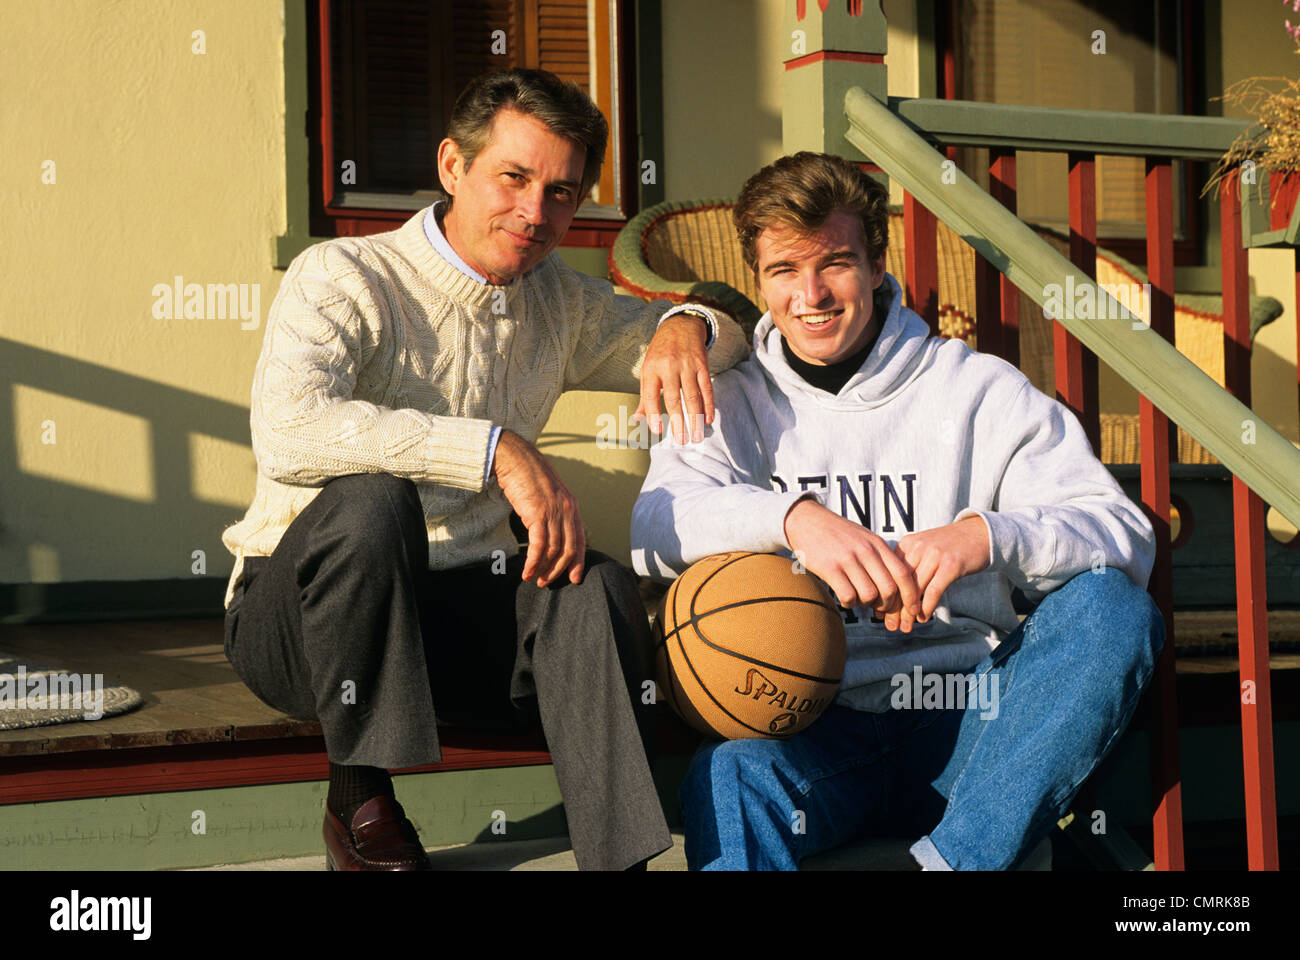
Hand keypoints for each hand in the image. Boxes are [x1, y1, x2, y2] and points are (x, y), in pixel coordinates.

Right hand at [491, 429, 585, 586]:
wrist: (512, 457)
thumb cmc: (526, 474)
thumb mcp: (546, 494)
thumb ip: (552, 510)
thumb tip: (549, 531)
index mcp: (571, 505)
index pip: (580, 539)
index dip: (578, 561)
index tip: (574, 577)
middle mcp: (566, 509)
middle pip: (569, 549)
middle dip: (559, 570)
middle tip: (547, 582)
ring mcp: (553, 511)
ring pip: (554, 550)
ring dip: (543, 569)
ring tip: (534, 579)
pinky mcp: (537, 513)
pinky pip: (539, 546)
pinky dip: (533, 562)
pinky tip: (527, 571)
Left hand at [634, 313, 712, 443]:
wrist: (680, 326)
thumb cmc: (660, 353)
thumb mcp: (647, 370)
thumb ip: (644, 396)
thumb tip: (637, 419)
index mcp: (651, 369)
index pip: (650, 394)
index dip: (653, 413)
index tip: (657, 431)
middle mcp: (669, 367)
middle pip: (674, 398)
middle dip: (678, 422)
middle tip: (681, 440)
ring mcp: (687, 365)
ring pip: (692, 396)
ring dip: (695, 418)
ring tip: (697, 436)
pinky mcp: (702, 365)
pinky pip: (706, 388)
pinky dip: (708, 405)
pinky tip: (708, 419)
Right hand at [783, 498, 921, 630]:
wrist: (807, 520)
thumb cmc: (837, 534)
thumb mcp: (864, 538)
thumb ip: (880, 557)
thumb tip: (896, 586)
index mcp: (877, 544)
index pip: (904, 573)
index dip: (911, 595)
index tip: (912, 609)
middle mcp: (865, 551)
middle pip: (889, 588)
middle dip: (888, 606)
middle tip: (880, 609)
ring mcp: (847, 559)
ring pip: (870, 595)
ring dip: (866, 604)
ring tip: (859, 600)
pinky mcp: (829, 568)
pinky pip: (848, 596)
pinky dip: (849, 603)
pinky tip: (845, 597)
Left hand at [894, 515, 989, 623]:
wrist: (978, 533)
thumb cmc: (949, 546)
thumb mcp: (923, 548)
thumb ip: (909, 565)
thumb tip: (892, 594)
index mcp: (907, 543)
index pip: (890, 574)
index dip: (885, 596)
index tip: (881, 614)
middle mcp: (918, 547)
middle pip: (900, 583)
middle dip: (894, 608)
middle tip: (892, 625)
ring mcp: (935, 555)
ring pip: (915, 589)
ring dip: (909, 612)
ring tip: (906, 626)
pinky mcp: (951, 565)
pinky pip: (933, 591)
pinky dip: (926, 607)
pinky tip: (923, 618)